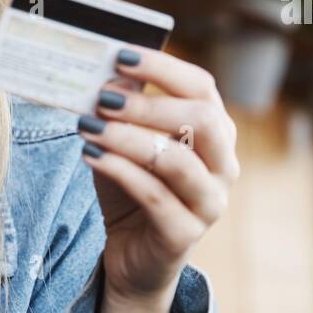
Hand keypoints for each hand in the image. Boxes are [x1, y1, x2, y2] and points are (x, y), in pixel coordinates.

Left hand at [78, 47, 239, 311]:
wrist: (133, 258)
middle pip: (200, 119)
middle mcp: (224, 165)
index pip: (202, 87)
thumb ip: (121, 112)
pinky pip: (154, 195)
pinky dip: (119, 170)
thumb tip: (109, 74)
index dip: (163, 68)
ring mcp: (210, 202)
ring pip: (176, 160)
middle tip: (102, 96)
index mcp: (215, 133)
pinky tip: (90, 154)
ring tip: (89, 126)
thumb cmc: (131, 191)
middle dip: (148, 103)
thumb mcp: (123, 145)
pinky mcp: (185, 234)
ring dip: (128, 138)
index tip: (120, 55)